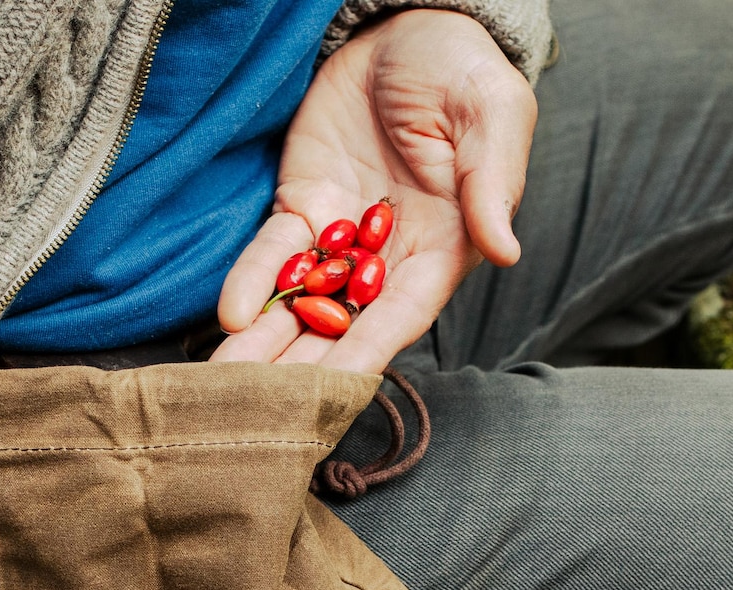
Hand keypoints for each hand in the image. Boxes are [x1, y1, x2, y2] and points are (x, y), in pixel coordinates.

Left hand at [212, 9, 536, 373]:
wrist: (406, 27)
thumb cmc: (462, 70)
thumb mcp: (490, 114)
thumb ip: (492, 183)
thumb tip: (505, 250)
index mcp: (441, 250)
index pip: (401, 315)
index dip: (366, 353)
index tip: (332, 391)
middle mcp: (388, 259)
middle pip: (341, 326)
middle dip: (300, 368)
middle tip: (259, 408)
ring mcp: (341, 240)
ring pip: (300, 304)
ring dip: (264, 345)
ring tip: (227, 383)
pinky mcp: (303, 210)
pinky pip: (273, 253)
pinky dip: (252, 281)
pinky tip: (232, 314)